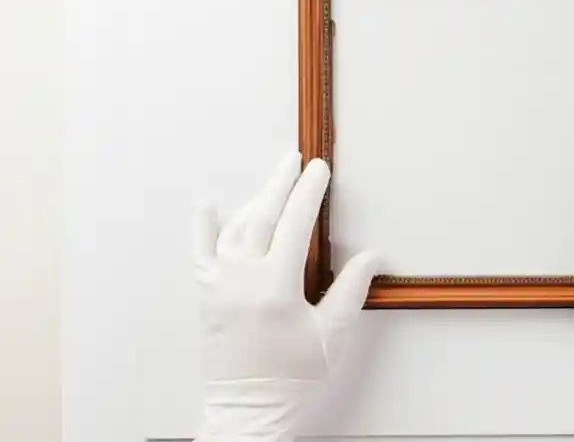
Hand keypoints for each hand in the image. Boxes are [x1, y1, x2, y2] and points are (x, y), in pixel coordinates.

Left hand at [193, 153, 379, 441]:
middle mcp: (242, 279)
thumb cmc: (293, 380)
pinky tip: (208, 204)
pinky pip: (202, 251)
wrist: (248, 413)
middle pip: (262, 216)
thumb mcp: (333, 336)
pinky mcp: (207, 297)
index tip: (319, 170)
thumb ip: (351, 290)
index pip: (296, 224)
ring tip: (273, 180)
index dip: (309, 192)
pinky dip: (205, 226)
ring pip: (235, 228)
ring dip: (255, 199)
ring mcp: (219, 286)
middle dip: (280, 183)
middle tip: (294, 160)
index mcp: (276, 287)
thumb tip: (371, 255)